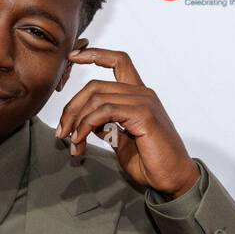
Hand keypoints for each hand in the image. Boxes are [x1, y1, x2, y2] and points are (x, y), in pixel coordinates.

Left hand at [54, 45, 199, 198]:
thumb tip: (86, 120)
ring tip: (72, 144)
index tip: (72, 56)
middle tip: (61, 132)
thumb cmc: (150, 162)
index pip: (118, 61)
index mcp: (138, 95)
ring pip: (97, 98)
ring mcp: (144, 102)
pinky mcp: (144, 115)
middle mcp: (142, 93)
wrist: (173, 179)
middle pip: (96, 85)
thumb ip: (105, 125)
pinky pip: (104, 112)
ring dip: (76, 122)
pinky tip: (80, 141)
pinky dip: (85, 126)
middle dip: (71, 108)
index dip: (94, 54)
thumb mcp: (120, 140)